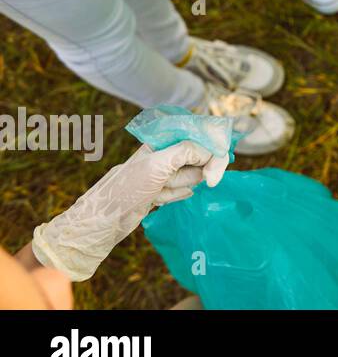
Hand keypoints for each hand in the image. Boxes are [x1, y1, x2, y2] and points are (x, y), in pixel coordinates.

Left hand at [31, 141, 227, 280]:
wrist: (104, 221)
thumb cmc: (127, 188)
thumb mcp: (158, 164)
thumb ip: (187, 151)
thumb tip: (211, 154)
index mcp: (164, 138)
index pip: (202, 136)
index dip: (213, 152)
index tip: (214, 172)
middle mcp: (166, 152)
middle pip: (201, 156)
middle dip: (194, 172)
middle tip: (185, 182)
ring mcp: (166, 171)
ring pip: (193, 175)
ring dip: (180, 185)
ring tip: (158, 191)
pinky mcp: (164, 188)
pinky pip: (184, 189)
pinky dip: (174, 196)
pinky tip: (158, 199)